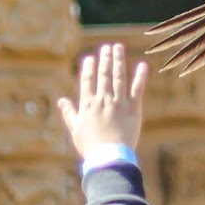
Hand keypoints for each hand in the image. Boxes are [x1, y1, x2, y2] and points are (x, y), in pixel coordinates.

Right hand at [58, 43, 148, 158]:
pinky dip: (140, 76)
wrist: (109, 156)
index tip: (90, 58)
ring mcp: (119, 103)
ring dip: (119, 61)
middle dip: (105, 59)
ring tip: (118, 48)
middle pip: (104, 74)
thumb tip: (61, 101)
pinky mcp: (133, 109)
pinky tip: (142, 65)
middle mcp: (103, 100)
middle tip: (107, 47)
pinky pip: (137, 89)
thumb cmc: (90, 146)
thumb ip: (69, 113)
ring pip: (119, 77)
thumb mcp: (75, 129)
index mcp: (88, 104)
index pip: (88, 80)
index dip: (88, 67)